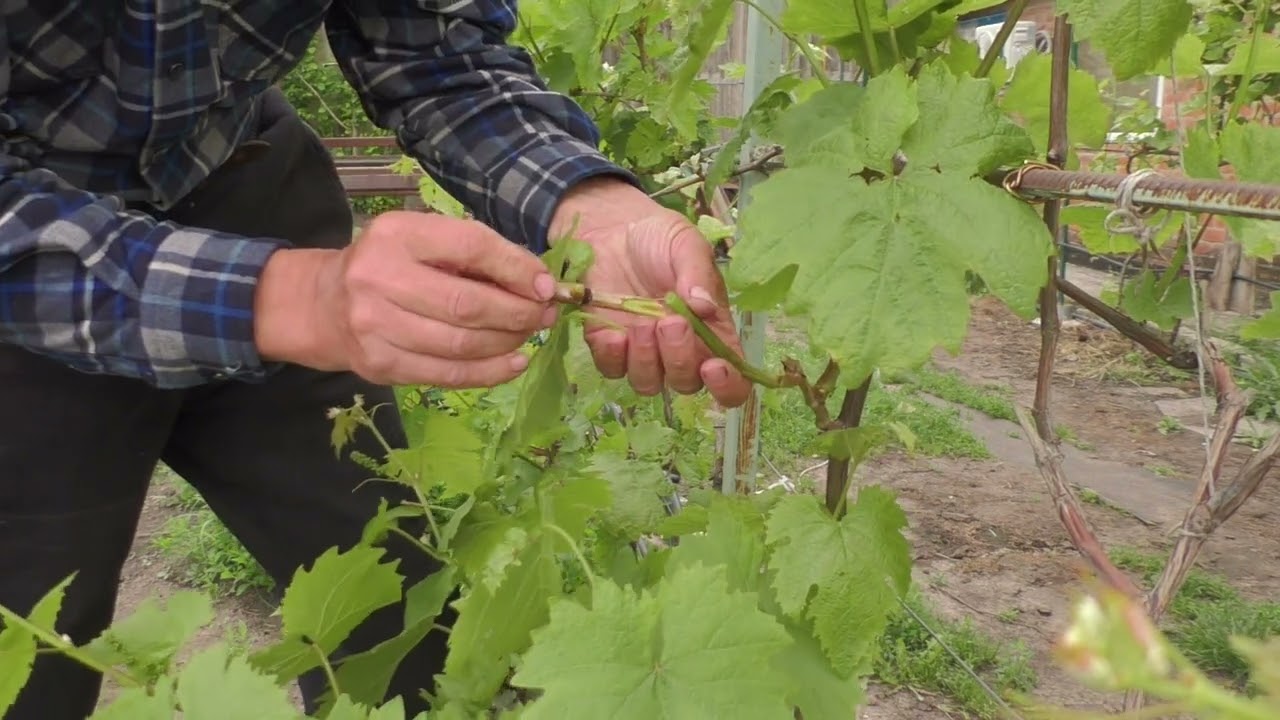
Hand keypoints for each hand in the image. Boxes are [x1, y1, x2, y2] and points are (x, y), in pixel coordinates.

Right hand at [254, 211, 556, 386]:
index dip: (516, 269)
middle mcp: (380, 278)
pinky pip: (448, 375)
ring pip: (461, 344)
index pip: (470, 247)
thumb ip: (474, 252)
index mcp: (397, 235)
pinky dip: (489, 372)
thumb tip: (538, 282)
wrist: (322, 304)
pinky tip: (513, 363)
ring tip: (527, 335)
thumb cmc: (388, 265)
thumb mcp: (422, 239)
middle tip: (544, 315)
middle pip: (467, 304)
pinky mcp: (381, 365)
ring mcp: (376, 327)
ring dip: (507, 343)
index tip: (546, 286)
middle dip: (517, 313)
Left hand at [551, 179, 751, 407]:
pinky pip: (612, 369)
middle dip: (679, 359)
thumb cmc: (659, 238)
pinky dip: (612, 357)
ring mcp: (643, 352)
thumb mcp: (686, 244)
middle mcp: (680, 350)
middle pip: (686, 382)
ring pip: (648, 383)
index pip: (731, 377)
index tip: (714, 367)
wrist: (612, 229)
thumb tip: (704, 309)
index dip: (728, 385)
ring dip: (646, 360)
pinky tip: (613, 333)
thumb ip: (697, 274)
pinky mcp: (608, 347)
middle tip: (670, 323)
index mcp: (712, 331)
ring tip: (641, 323)